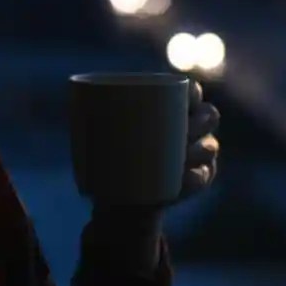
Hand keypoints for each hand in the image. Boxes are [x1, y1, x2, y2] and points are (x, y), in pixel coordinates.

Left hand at [82, 82, 220, 272]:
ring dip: (199, 150)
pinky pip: (207, 175)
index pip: (190, 91)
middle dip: (200, 121)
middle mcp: (190, 126)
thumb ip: (92, 112)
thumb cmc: (108, 154)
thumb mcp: (97, 131)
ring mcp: (197, 153)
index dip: (193, 92)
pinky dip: (198, 177)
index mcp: (170, 107)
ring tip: (182, 157)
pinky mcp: (199, 178)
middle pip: (208, 115)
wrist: (118, 195)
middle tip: (181, 132)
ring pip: (210, 146)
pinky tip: (187, 178)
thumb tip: (75, 94)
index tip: (185, 96)